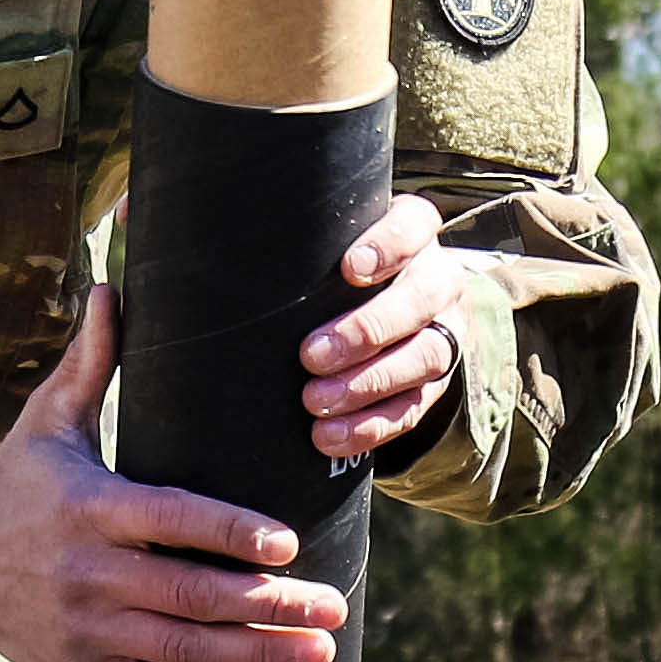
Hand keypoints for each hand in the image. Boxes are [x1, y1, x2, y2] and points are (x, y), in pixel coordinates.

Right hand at [0, 283, 348, 661]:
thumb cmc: (12, 483)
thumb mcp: (47, 420)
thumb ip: (91, 361)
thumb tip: (112, 282)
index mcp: (94, 507)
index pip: (172, 520)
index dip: (229, 533)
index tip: (285, 542)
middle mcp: (93, 573)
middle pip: (191, 593)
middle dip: (266, 604)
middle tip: (331, 607)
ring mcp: (90, 628)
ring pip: (184, 649)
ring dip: (255, 656)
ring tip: (319, 652)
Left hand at [301, 196, 470, 460]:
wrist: (379, 318)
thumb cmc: (332, 275)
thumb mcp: (326, 252)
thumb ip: (301, 248)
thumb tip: (217, 263)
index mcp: (414, 236)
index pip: (415, 226)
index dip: (390, 246)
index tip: (350, 269)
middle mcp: (436, 280)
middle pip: (424, 297)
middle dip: (367, 329)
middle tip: (312, 354)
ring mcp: (443, 333)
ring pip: (426, 356)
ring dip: (368, 383)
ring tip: (315, 402)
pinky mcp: (435, 383)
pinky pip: (413, 408)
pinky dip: (370, 426)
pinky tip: (330, 435)